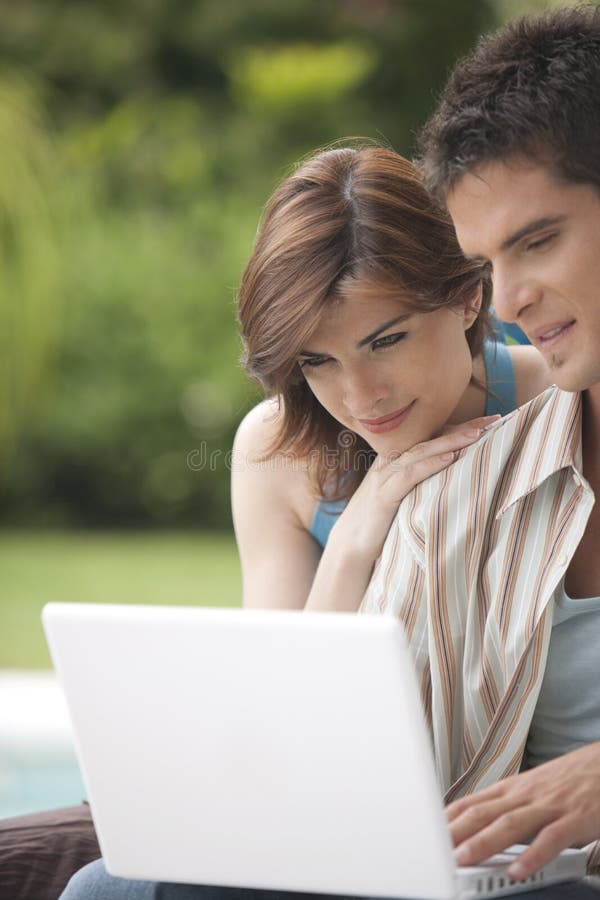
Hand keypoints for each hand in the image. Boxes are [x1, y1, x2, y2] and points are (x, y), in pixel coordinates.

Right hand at [332, 414, 499, 563]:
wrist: (351, 544)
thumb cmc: (382, 521)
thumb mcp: (407, 497)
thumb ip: (425, 484)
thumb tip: (458, 480)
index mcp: (398, 460)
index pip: (432, 437)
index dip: (460, 427)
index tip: (490, 421)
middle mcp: (391, 462)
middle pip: (430, 438)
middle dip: (462, 428)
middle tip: (493, 421)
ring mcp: (385, 476)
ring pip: (421, 451)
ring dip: (450, 441)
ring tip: (477, 434)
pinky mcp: (383, 495)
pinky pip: (408, 475)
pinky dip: (429, 465)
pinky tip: (449, 458)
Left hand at [448, 742, 599, 878]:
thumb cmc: (570, 780)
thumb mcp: (532, 788)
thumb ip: (508, 806)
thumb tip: (479, 824)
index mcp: (513, 789)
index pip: (471, 804)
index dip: (447, 820)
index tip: (425, 836)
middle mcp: (525, 794)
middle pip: (483, 813)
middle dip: (455, 833)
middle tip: (433, 851)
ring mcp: (549, 805)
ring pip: (511, 824)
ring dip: (484, 842)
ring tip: (463, 859)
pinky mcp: (575, 818)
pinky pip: (552, 838)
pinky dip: (534, 855)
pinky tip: (519, 869)